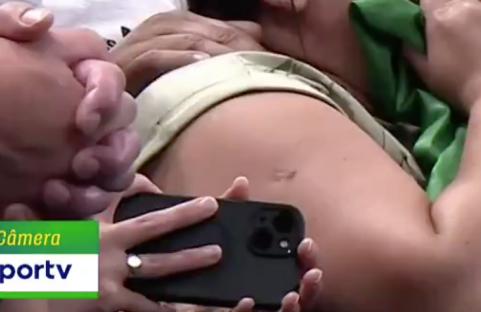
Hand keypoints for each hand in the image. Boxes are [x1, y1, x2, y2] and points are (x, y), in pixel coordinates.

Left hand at [0, 2, 138, 217]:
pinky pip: (70, 217)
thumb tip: (45, 19)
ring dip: (91, 193)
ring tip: (54, 192)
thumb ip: (13, 19)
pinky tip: (19, 209)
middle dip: (113, 156)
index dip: (106, 101)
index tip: (81, 118)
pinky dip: (52, 220)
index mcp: (82, 83)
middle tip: (80, 164)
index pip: (115, 86)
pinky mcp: (52, 197)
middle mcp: (89, 126)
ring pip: (108, 184)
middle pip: (126, 141)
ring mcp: (74, 164)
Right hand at [6, 175, 216, 311]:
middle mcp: (112, 266)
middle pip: (162, 261)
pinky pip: (140, 311)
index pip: (150, 224)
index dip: (182, 214)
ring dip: (182, 287)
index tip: (210, 205)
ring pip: (155, 291)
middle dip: (193, 254)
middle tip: (220, 250)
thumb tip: (18, 206)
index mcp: (102, 240)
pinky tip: (176, 310)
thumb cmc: (22, 266)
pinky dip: (158, 309)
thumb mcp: (31, 240)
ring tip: (210, 288)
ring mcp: (111, 292)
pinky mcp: (107, 310)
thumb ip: (34, 222)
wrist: (18, 302)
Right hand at [112, 11, 264, 95]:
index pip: (188, 19)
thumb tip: (253, 29)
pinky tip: (202, 64)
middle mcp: (134, 39)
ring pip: (166, 36)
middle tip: (250, 50)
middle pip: (177, 24)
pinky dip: (177, 58)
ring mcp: (122, 56)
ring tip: (233, 58)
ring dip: (202, 45)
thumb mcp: (194, 73)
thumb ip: (220, 46)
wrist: (121, 136)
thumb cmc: (163, 105)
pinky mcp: (119, 75)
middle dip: (217, 34)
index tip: (255, 42)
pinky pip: (150, 59)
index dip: (223, 26)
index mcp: (151, 32)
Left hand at [214, 178, 321, 311]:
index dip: (308, 258)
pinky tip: (247, 302)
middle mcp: (267, 293)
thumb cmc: (201, 261)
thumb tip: (241, 182)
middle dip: (310, 281)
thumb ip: (231, 211)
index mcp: (268, 271)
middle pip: (301, 292)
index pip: (297, 266)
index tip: (306, 243)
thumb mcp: (216, 233)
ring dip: (292, 305)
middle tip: (310, 269)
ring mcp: (255, 309)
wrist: (170, 290)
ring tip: (292, 294)